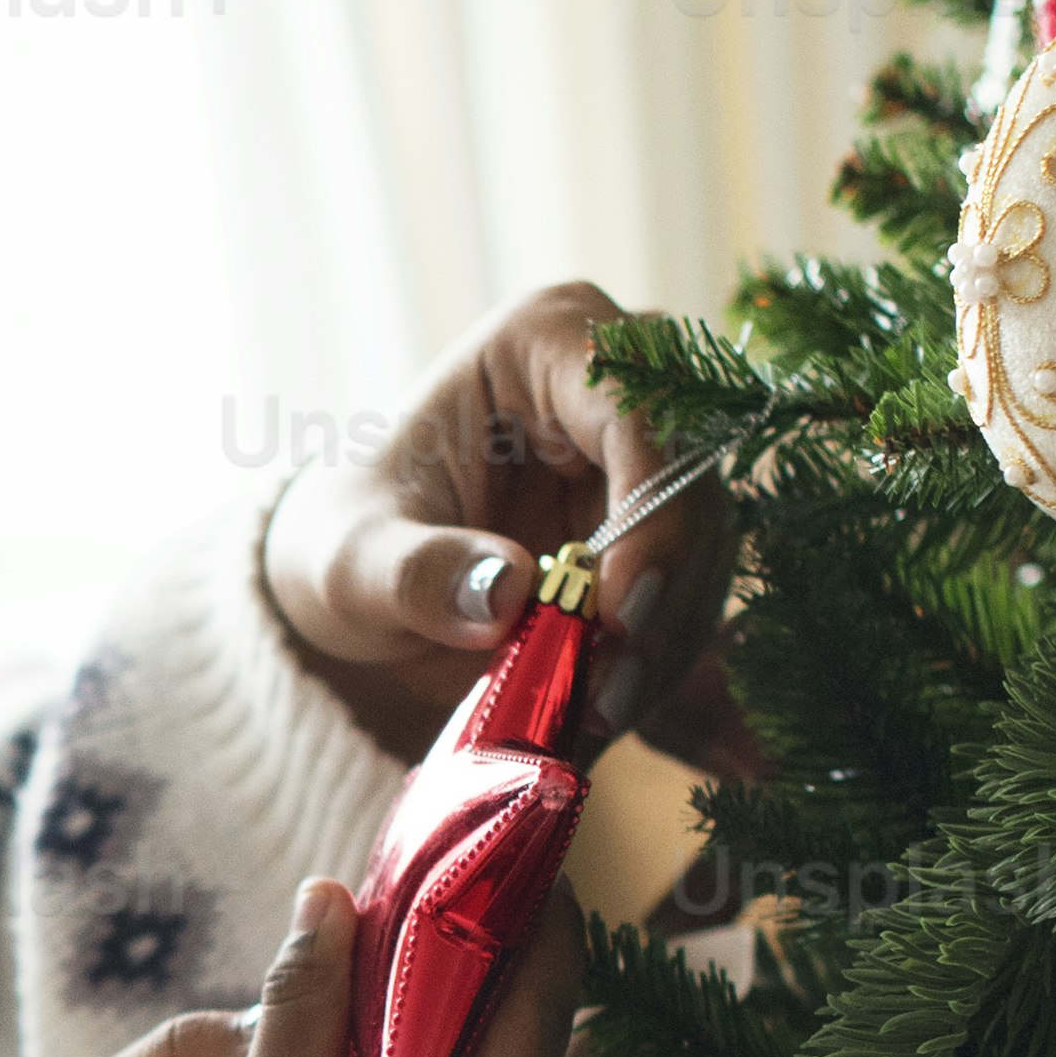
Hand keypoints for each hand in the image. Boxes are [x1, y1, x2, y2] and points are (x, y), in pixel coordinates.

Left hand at [261, 282, 749, 778]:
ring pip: (706, 553)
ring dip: (663, 645)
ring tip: (592, 717)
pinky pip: (690, 600)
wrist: (361, 582)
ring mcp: (652, 460)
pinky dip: (655, 664)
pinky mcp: (663, 533)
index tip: (615, 616)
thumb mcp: (352, 563)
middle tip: (607, 694)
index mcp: (545, 339)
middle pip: (693, 486)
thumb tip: (505, 593)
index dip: (650, 510)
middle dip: (660, 599)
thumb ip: (416, 574)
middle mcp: (621, 385)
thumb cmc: (349, 542)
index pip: (640, 408)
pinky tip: (602, 713)